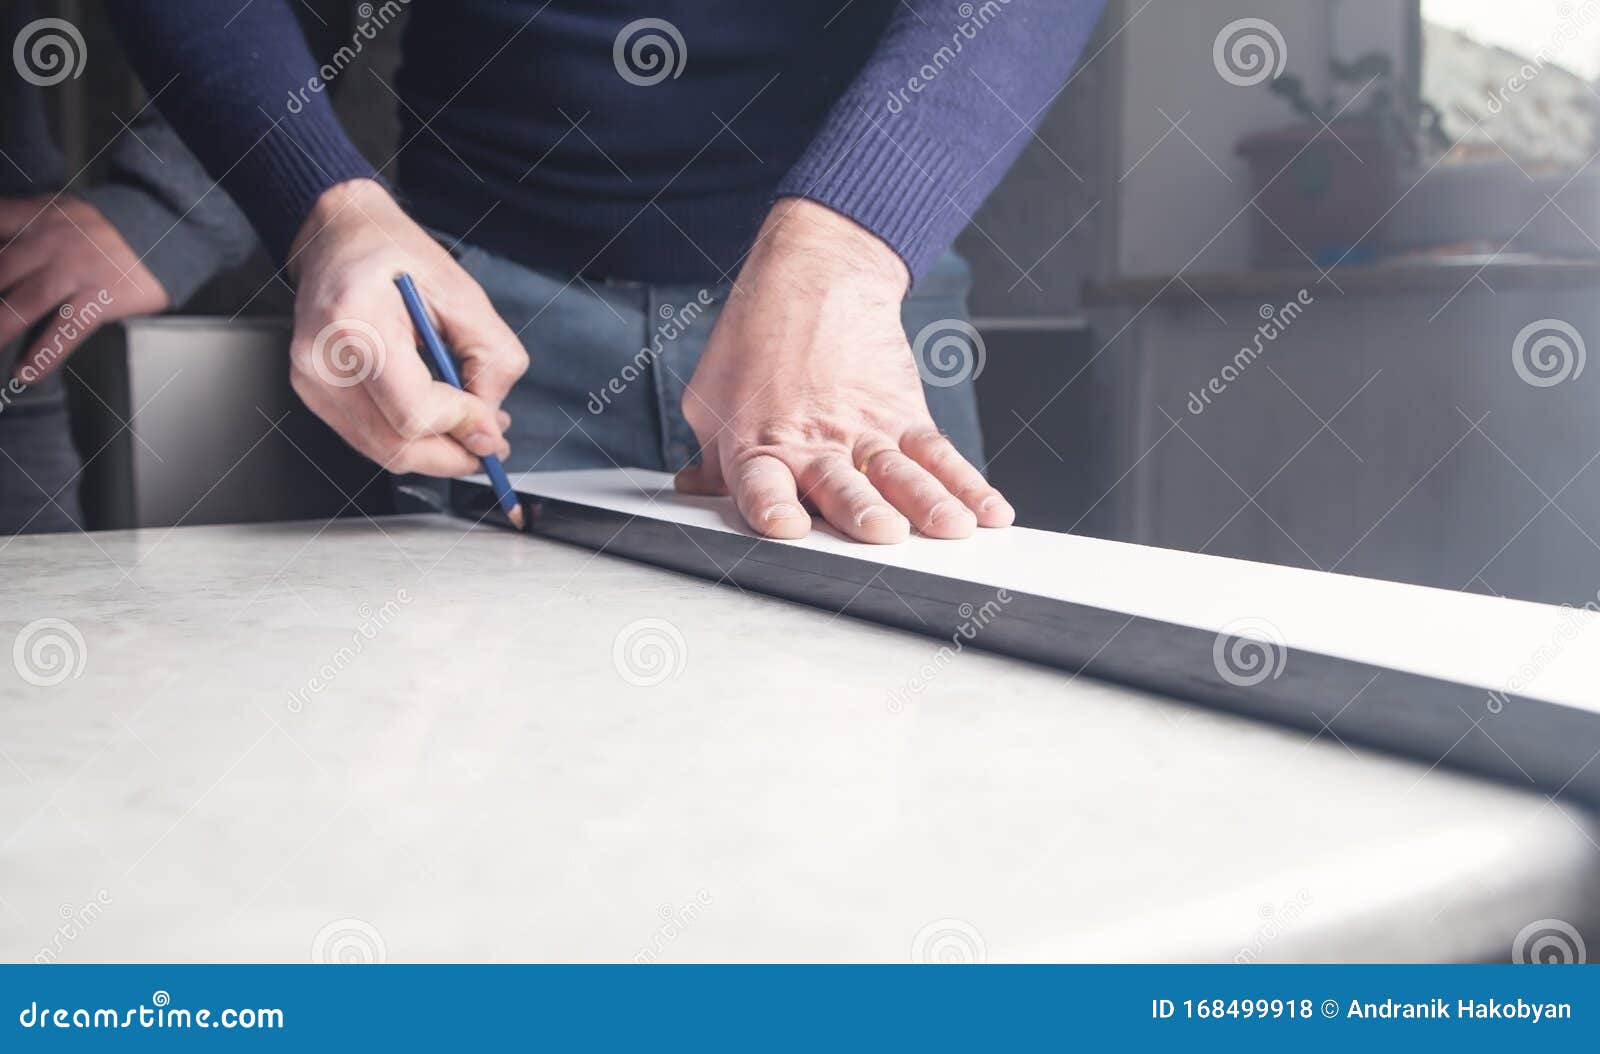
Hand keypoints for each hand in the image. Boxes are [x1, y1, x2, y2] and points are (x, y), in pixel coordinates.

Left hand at [0, 194, 170, 381]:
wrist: (167, 227)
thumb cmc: (113, 225)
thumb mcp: (63, 209)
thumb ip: (27, 225)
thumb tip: (2, 252)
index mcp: (37, 216)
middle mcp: (50, 242)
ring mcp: (76, 271)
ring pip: (23, 302)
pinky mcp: (101, 297)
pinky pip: (66, 330)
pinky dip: (45, 354)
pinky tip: (26, 373)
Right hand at [286, 179, 526, 475]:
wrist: (337, 237)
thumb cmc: (394, 254)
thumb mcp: (463, 293)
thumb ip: (490, 358)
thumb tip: (488, 423)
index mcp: (356, 321)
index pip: (413, 410)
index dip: (462, 424)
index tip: (493, 421)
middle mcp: (322, 359)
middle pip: (396, 445)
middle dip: (454, 454)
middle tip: (491, 441)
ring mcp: (312, 381)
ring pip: (383, 451)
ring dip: (436, 452)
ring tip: (469, 425)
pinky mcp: (313, 394)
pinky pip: (370, 438)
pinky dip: (410, 440)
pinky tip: (437, 418)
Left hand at [676, 198, 1013, 542]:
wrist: (817, 274)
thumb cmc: (757, 337)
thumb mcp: (710, 397)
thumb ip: (712, 456)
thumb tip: (697, 493)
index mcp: (758, 444)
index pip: (762, 486)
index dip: (772, 509)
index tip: (786, 528)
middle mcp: (814, 442)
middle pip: (841, 484)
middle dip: (863, 510)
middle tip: (883, 531)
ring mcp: (864, 430)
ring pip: (900, 474)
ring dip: (927, 502)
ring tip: (949, 525)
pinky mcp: (903, 415)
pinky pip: (939, 454)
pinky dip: (968, 484)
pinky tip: (990, 511)